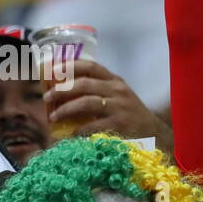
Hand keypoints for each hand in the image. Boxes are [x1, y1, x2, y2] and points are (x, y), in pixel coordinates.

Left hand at [44, 61, 171, 147]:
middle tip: (46, 98)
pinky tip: (70, 134)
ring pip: (85, 102)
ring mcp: (119, 107)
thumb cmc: (131, 116)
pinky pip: (92, 125)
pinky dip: (78, 130)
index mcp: (115, 81)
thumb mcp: (119, 97)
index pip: (90, 66)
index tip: (52, 70)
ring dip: (65, 109)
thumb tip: (64, 90)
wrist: (156, 136)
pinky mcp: (119, 125)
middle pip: (83, 84)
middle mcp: (117, 91)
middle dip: (60, 90)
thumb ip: (98, 91)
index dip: (69, 66)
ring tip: (53, 116)